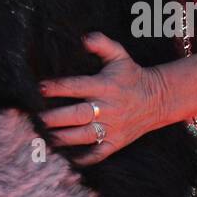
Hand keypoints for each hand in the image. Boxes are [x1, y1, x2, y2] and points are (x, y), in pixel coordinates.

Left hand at [37, 32, 166, 166]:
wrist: (158, 99)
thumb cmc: (131, 76)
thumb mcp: (119, 55)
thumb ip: (102, 44)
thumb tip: (84, 38)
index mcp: (106, 87)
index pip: (78, 87)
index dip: (59, 87)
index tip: (41, 87)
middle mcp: (108, 108)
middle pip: (79, 115)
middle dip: (57, 117)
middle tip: (38, 118)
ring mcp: (113, 127)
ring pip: (85, 136)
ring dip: (64, 137)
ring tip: (46, 137)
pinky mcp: (116, 142)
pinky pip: (99, 153)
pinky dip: (84, 158)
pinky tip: (67, 158)